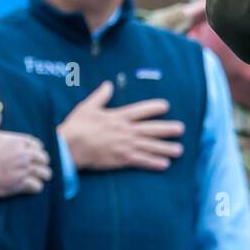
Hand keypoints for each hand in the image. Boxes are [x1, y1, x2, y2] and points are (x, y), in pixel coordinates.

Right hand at [0, 101, 52, 197]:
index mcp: (19, 141)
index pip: (38, 145)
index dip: (36, 150)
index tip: (34, 154)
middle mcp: (25, 155)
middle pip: (44, 159)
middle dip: (42, 163)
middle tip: (39, 167)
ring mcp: (23, 170)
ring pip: (44, 173)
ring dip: (42, 175)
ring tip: (39, 178)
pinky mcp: (20, 184)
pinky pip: (37, 186)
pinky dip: (36, 187)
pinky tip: (32, 187)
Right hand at [58, 81, 184, 171]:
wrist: (69, 147)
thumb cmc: (76, 127)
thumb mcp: (87, 107)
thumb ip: (100, 96)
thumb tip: (108, 84)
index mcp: (118, 116)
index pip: (141, 110)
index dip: (154, 107)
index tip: (166, 106)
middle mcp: (125, 130)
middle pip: (151, 129)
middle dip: (167, 129)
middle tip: (181, 129)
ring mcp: (125, 145)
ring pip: (150, 146)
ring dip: (166, 148)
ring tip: (179, 150)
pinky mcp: (121, 159)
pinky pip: (141, 161)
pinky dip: (153, 163)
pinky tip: (165, 164)